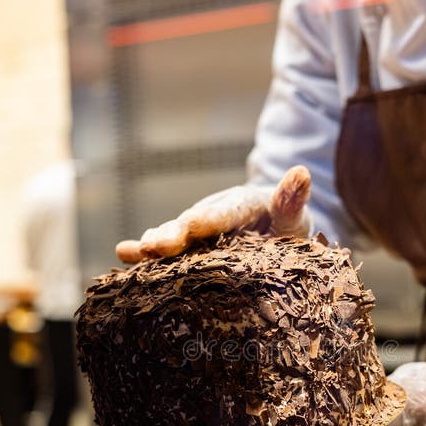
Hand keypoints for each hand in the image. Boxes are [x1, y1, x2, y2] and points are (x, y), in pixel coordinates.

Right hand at [116, 166, 311, 263]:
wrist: (275, 230)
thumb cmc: (288, 226)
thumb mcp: (295, 217)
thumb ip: (292, 201)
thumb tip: (301, 172)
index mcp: (244, 204)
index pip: (228, 211)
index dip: (211, 219)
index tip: (194, 226)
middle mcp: (215, 211)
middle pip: (194, 222)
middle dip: (175, 234)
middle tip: (157, 246)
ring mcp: (198, 226)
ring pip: (175, 232)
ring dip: (157, 241)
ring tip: (139, 252)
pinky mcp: (187, 242)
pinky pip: (166, 245)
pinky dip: (146, 250)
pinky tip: (123, 254)